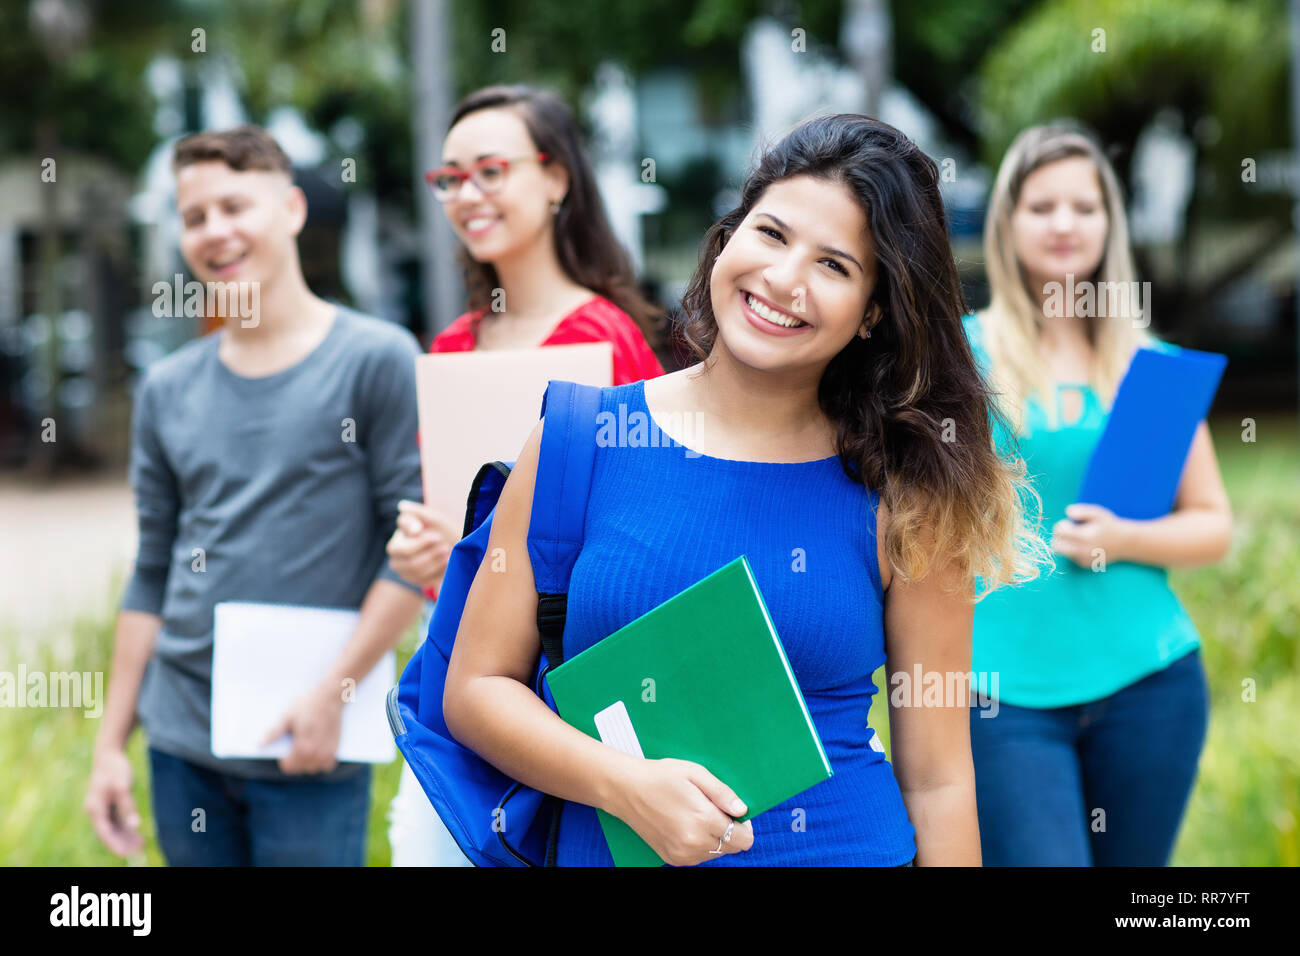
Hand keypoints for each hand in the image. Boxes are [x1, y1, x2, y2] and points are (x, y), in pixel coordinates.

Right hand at [85, 747, 143, 856]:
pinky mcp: (109, 806)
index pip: (104, 831)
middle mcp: (96, 811)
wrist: (109, 754)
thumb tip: (135, 825)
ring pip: (113, 828)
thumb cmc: (115, 769)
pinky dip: (126, 829)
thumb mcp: (123, 786)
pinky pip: (116, 821)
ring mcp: (101, 809)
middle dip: (121, 843)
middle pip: (108, 832)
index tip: (124, 854)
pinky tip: (137, 836)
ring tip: (140, 847)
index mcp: (95, 808)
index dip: (114, 844)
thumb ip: (128, 806)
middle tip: (137, 853)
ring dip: (125, 838)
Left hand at [260, 682, 344, 773]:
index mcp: (303, 747)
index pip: (288, 767)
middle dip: (294, 761)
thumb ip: (274, 732)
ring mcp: (328, 752)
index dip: (283, 759)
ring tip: (305, 748)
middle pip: (300, 769)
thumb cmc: (308, 703)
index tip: (284, 748)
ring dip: (307, 763)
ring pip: (313, 769)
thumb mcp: (287, 716)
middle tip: (295, 744)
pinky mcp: (336, 749)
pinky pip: (326, 765)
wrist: (330, 696)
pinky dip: (320, 761)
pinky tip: (317, 751)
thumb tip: (259, 744)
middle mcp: (317, 753)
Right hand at [385, 500, 457, 591]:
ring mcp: (403, 569)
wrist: (456, 545)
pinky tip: (446, 564)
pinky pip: (423, 580)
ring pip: (416, 571)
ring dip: (435, 562)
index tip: (438, 536)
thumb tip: (402, 506)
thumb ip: (418, 512)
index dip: (421, 542)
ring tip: (448, 554)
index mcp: (397, 537)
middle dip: (430, 554)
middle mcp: (395, 554)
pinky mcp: (414, 579)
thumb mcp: (434, 517)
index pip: (403, 545)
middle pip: (409, 560)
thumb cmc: (443, 529)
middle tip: (446, 546)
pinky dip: (437, 572)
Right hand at [608, 757, 754, 865]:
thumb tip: (742, 810)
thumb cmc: (660, 776)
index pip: (743, 839)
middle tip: (714, 809)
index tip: (735, 811)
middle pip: (731, 848)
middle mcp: (693, 843)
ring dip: (715, 838)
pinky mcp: (671, 859)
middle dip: (730, 830)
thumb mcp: (695, 773)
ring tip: (697, 815)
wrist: (625, 789)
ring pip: (715, 853)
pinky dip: (700, 844)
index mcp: (703, 820)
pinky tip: (687, 825)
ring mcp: (681, 854)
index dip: (744, 825)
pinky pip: (699, 857)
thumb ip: (722, 793)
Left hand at [1051, 502, 1131, 567]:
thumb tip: (1067, 512)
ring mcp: (1083, 559)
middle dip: (1059, 537)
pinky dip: (1073, 550)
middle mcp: (1083, 551)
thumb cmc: (1108, 525)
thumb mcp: (1098, 513)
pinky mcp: (1084, 564)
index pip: (1059, 532)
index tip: (1070, 523)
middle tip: (1070, 531)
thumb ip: (1082, 510)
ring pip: (1062, 552)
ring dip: (1065, 544)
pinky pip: (1070, 556)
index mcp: (1085, 537)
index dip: (1061, 525)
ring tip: (1078, 538)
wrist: (1125, 542)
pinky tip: (1085, 545)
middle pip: (1056, 546)